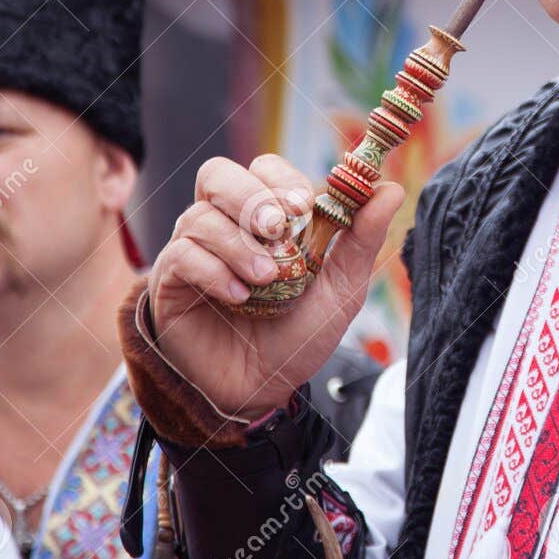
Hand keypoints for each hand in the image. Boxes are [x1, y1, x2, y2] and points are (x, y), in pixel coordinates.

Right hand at [148, 153, 405, 419]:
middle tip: (278, 229)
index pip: (264, 167)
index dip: (282, 177)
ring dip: (238, 244)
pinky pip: (181, 255)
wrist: (260, 390)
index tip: (304, 205)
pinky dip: (212, 271)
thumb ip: (361, 239)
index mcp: (265, 217)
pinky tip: (236, 297)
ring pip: (201, 216)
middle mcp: (225, 224)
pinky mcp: (170, 280)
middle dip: (251, 196)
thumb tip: (388, 188)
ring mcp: (193, 249)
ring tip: (265, 281)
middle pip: (218, 174)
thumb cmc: (299, 335)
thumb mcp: (340, 289)